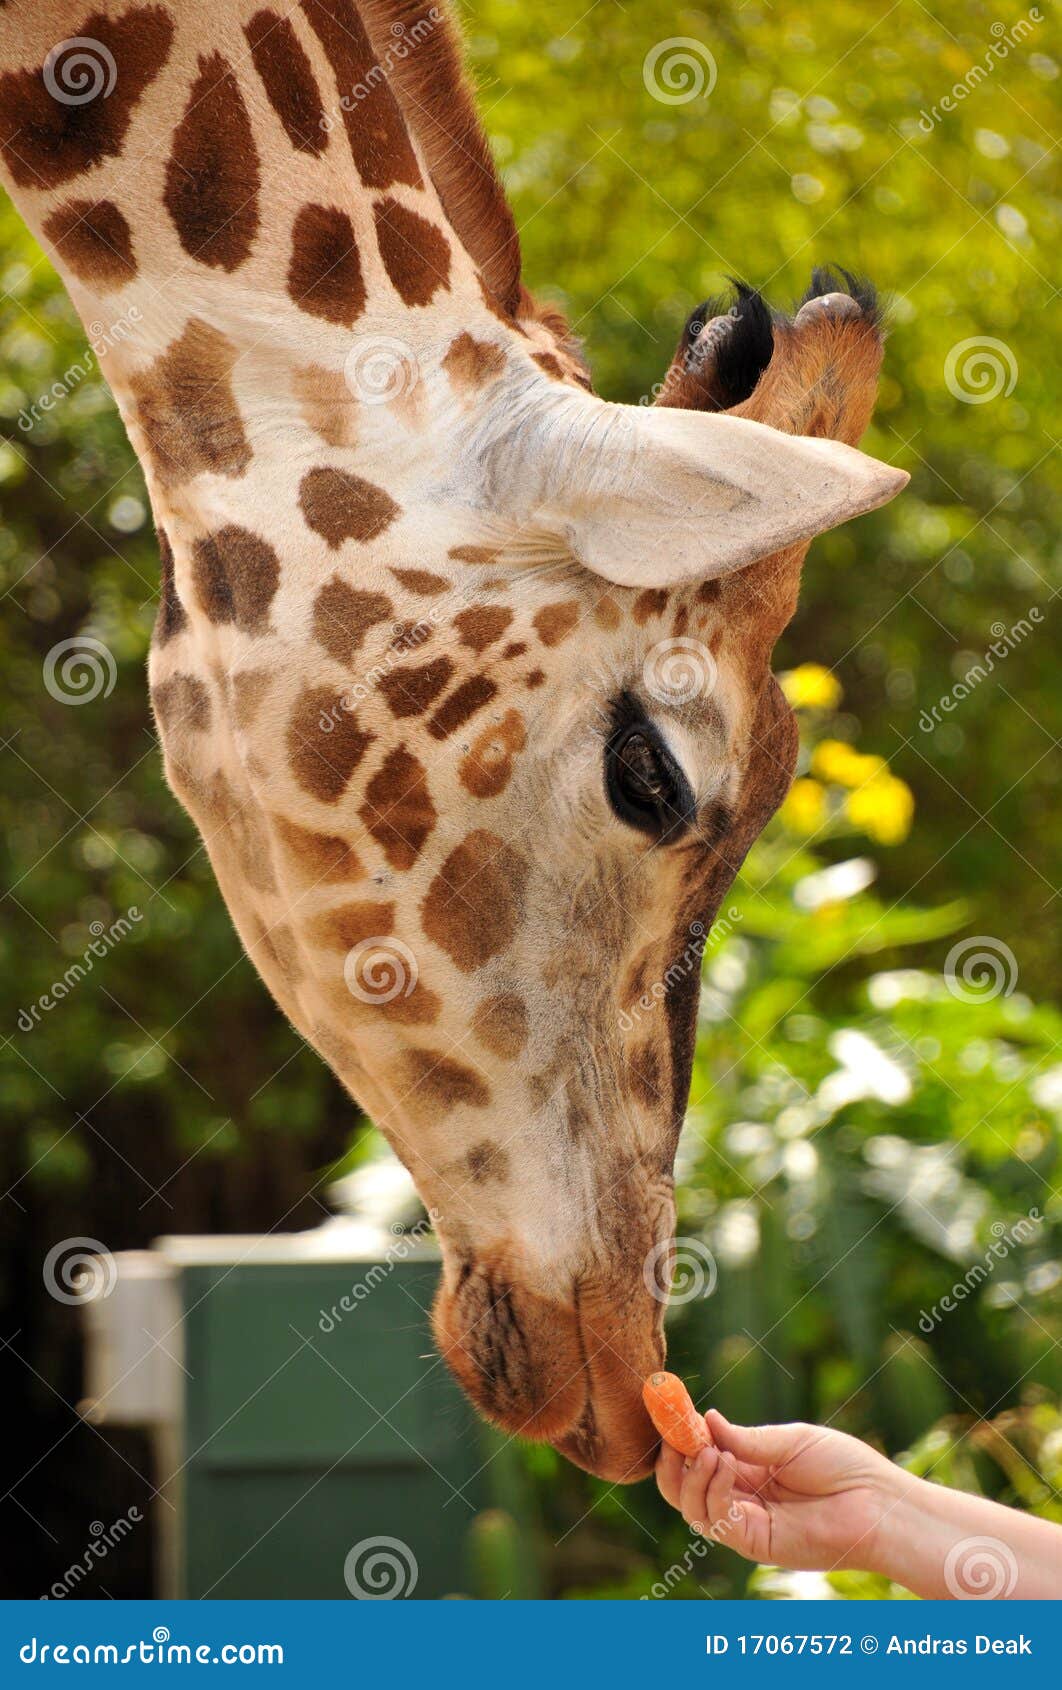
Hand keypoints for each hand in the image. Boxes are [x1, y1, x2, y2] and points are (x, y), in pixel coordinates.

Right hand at [655, 1409, 895, 1571]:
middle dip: (671, 1459)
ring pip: (692, 1507)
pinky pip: (717, 1520)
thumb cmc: (845, 1467)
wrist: (879, 1504)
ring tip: (705, 1449)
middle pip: (684, 1487)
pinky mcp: (755, 1542)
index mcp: (750, 1470)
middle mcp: (742, 1498)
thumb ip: (746, 1439)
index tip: (667, 1407)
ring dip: (689, 1475)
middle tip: (671, 1431)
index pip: (700, 1456)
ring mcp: (747, 1522)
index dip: (681, 1435)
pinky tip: (723, 1465)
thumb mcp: (791, 1441)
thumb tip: (706, 1420)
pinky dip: (712, 1489)